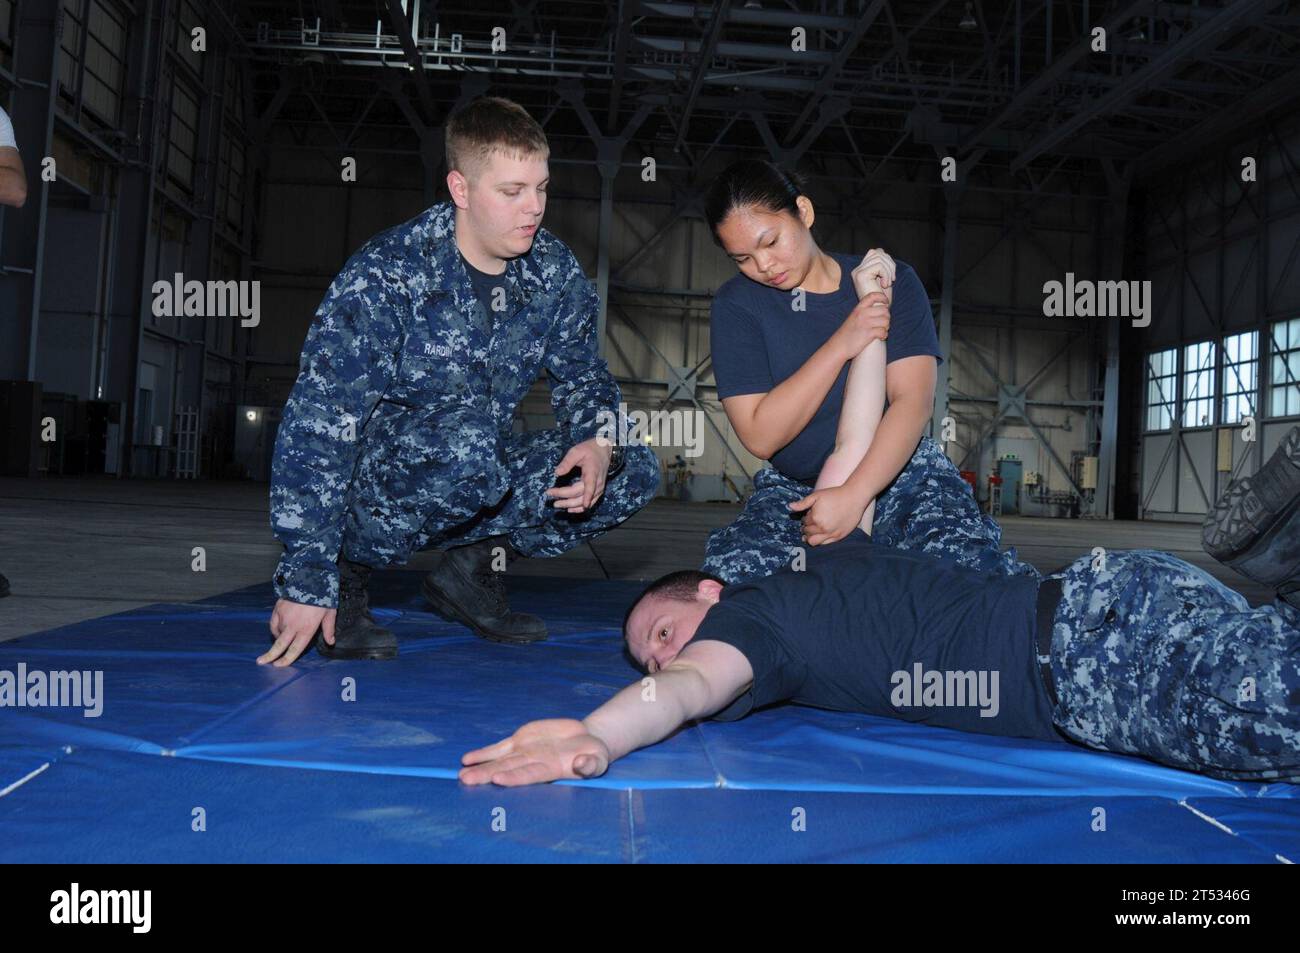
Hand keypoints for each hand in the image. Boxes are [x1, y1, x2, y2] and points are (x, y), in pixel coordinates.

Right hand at [260, 598, 333, 666]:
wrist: (310, 577)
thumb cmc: (323, 597)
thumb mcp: (330, 613)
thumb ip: (329, 629)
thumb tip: (331, 643)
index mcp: (306, 629)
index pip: (295, 649)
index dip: (286, 660)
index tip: (278, 666)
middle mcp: (293, 626)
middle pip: (279, 645)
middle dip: (270, 656)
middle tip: (261, 662)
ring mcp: (283, 617)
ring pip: (277, 633)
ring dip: (278, 638)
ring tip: (282, 638)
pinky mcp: (278, 609)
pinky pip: (273, 622)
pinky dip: (275, 627)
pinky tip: (278, 628)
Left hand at [460, 718, 611, 785]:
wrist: (586, 742)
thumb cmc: (593, 755)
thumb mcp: (598, 759)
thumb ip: (591, 764)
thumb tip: (582, 764)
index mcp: (551, 769)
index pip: (529, 774)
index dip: (514, 777)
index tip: (498, 779)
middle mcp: (533, 763)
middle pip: (507, 769)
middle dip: (486, 775)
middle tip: (467, 781)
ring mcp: (524, 752)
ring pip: (499, 760)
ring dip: (480, 768)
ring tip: (461, 775)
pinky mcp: (521, 740)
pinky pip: (499, 748)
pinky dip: (484, 753)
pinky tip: (467, 759)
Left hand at [545, 437, 611, 513]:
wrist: (605, 451)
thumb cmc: (590, 450)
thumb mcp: (577, 451)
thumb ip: (567, 462)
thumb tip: (557, 473)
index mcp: (592, 473)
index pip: (587, 487)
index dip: (578, 496)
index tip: (564, 501)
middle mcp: (597, 483)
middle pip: (581, 496)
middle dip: (566, 500)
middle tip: (551, 499)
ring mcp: (599, 489)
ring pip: (585, 502)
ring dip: (571, 505)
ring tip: (557, 504)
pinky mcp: (598, 491)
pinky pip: (590, 503)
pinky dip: (580, 508)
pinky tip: (570, 509)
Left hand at [788, 485, 867, 545]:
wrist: (854, 497)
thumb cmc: (835, 495)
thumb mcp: (817, 496)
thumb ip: (803, 503)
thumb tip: (790, 506)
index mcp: (815, 518)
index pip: (805, 522)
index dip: (805, 519)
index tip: (808, 515)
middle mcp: (822, 528)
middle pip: (808, 533)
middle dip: (806, 528)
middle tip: (809, 524)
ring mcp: (831, 534)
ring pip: (813, 542)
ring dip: (810, 538)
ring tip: (811, 533)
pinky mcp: (839, 537)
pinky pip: (824, 544)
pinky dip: (819, 542)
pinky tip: (820, 536)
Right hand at [835, 291, 890, 358]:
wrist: (838, 347)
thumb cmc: (847, 334)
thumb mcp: (853, 318)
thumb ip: (864, 312)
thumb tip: (882, 310)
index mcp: (858, 308)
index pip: (873, 295)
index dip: (882, 297)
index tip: (886, 302)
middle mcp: (862, 314)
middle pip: (884, 310)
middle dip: (886, 317)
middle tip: (882, 324)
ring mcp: (865, 323)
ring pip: (886, 321)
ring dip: (886, 327)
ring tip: (881, 331)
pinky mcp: (868, 334)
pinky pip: (883, 331)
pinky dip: (884, 335)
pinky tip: (880, 337)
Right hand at [851, 247, 895, 302]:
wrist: (877, 312)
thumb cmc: (881, 299)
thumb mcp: (883, 278)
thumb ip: (881, 265)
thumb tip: (881, 251)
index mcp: (861, 270)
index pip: (875, 252)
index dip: (887, 260)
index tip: (891, 275)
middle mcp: (857, 270)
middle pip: (878, 252)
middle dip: (890, 264)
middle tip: (892, 279)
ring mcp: (857, 272)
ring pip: (879, 258)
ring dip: (889, 270)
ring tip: (888, 283)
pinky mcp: (861, 275)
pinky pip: (879, 266)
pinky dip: (886, 274)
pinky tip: (885, 285)